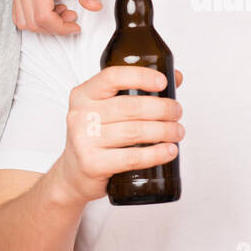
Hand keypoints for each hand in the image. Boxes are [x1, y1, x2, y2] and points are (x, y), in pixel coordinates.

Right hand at [13, 0, 100, 34]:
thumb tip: (94, 7)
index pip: (43, 17)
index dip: (60, 28)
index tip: (75, 25)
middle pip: (31, 22)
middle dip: (54, 27)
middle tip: (72, 18)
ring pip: (22, 19)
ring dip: (43, 23)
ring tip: (63, 12)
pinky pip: (20, 10)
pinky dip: (35, 16)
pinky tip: (53, 7)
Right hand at [55, 66, 184, 205]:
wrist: (72, 174)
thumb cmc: (95, 137)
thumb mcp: (106, 109)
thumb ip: (136, 90)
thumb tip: (175, 78)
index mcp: (83, 95)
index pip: (112, 77)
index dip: (141, 76)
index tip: (163, 82)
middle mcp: (80, 115)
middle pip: (130, 107)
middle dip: (162, 108)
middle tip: (177, 112)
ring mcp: (84, 141)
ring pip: (134, 132)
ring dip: (164, 131)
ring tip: (177, 132)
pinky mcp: (93, 164)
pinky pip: (132, 158)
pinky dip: (156, 154)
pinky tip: (169, 151)